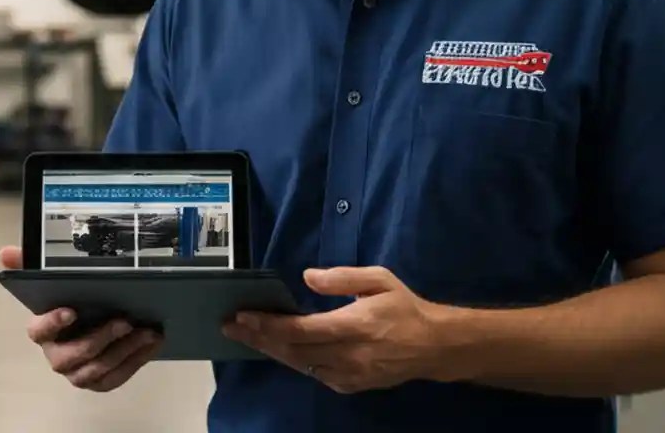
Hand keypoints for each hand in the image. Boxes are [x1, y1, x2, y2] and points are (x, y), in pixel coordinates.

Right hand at [0, 246, 163, 391]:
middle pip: (73, 357)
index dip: (53, 323)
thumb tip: (5, 252)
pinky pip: (115, 378)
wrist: (94, 320)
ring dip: (124, 352)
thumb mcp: (51, 279)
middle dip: (100, 340)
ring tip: (146, 332)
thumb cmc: (70, 300)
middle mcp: (57, 356)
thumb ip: (27, 265)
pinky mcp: (98, 380)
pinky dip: (136, 361)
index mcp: (43, 331)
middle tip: (124, 321)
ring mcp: (77, 372)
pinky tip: (152, 342)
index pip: (39, 331)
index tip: (72, 310)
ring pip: (97, 370)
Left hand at [222, 266, 450, 393]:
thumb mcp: (379, 279)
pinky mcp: (351, 386)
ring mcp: (349, 375)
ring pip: (300, 365)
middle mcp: (349, 355)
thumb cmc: (404, 308)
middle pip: (293, 350)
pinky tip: (276, 349)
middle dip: (258, 338)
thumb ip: (342, 277)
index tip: (243, 315)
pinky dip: (293, 361)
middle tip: (230, 326)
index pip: (302, 329)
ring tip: (245, 336)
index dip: (269, 324)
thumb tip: (307, 277)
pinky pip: (314, 375)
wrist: (435, 346)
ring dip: (270, 351)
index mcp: (355, 325)